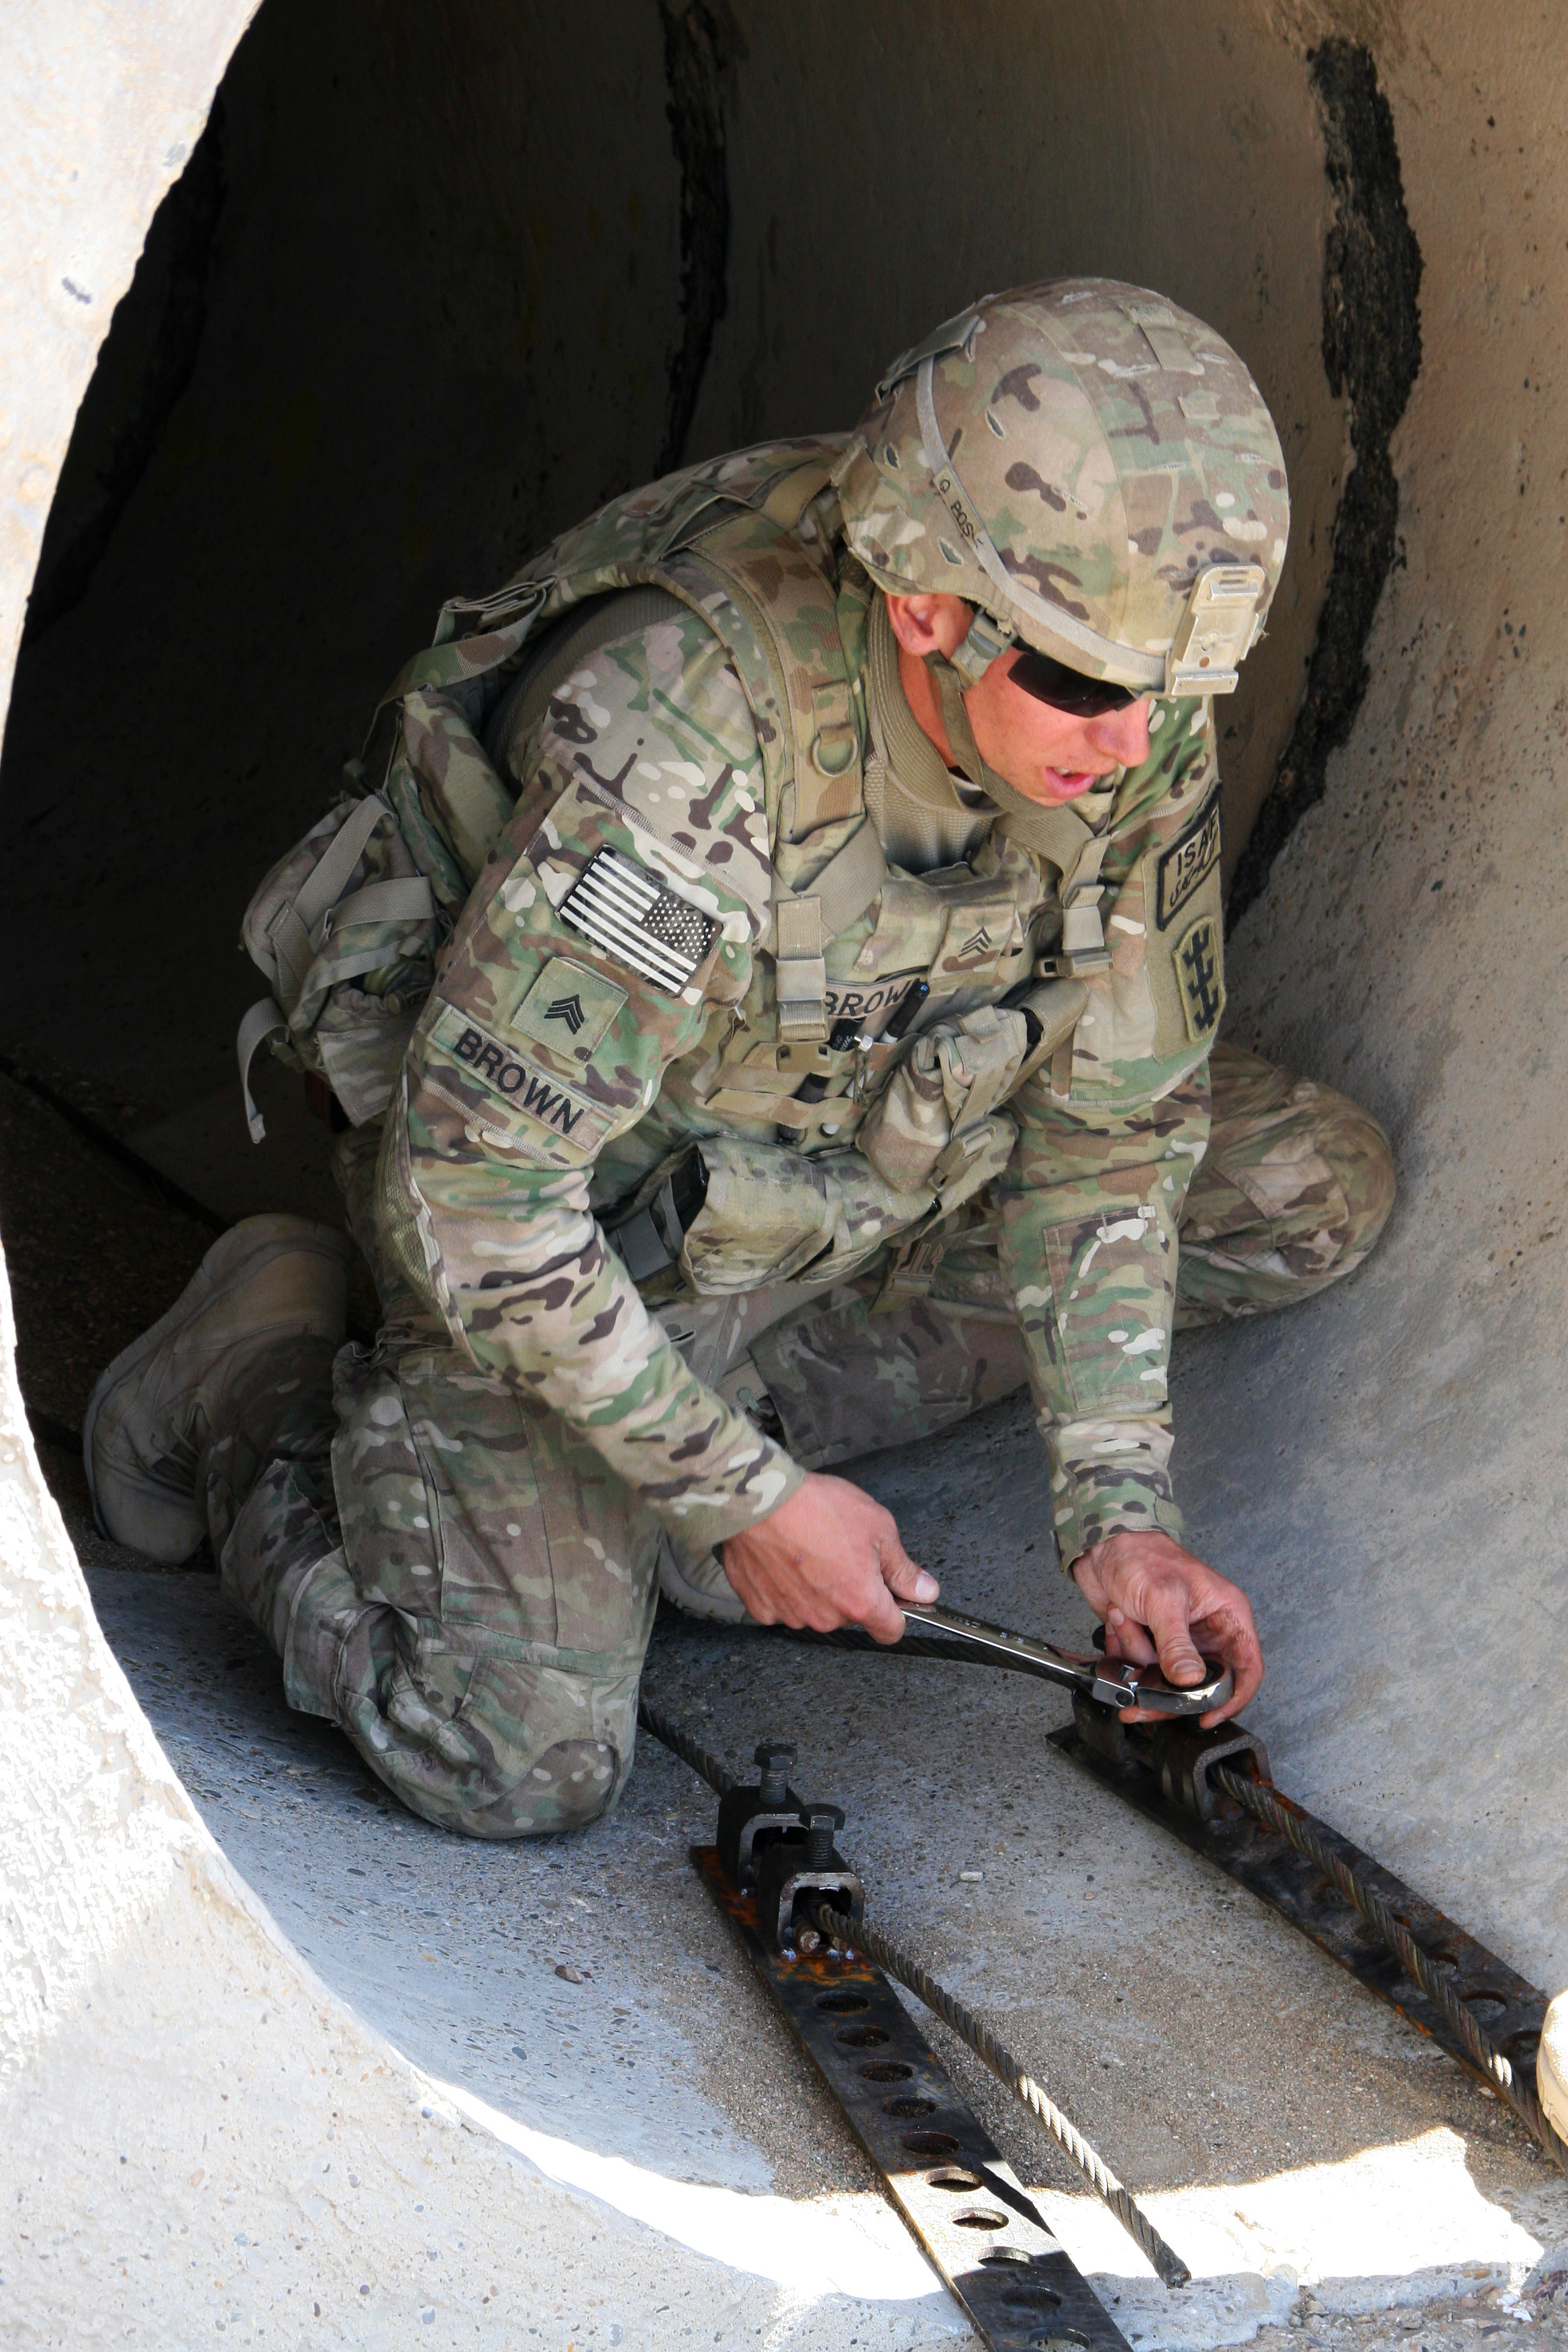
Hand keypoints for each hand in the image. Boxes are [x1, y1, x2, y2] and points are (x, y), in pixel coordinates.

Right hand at [721, 1473, 938, 1643]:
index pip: (891, 1630)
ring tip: (809, 1550)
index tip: (891, 1594)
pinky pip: (782, 1605)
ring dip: (817, 1589)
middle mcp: (826, 1617)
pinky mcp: (762, 1607)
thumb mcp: (877, 1526)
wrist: (760, 1499)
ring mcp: (792, 1615)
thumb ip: (903, 1567)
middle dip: (851, 1589)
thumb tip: (926, 1589)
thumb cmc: (817, 1507)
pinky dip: (784, 1588)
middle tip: (841, 1551)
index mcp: (860, 1600)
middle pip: (851, 1614)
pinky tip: (784, 1559)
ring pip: (816, 1610)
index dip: (896, 1611)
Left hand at [1071, 1529, 1261, 1726]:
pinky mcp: (1152, 1644)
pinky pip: (1141, 1668)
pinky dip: (1123, 1651)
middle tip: (1144, 1697)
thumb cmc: (1142, 1555)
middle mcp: (1208, 1632)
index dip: (1233, 1699)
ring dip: (1136, 1656)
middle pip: (1201, 1685)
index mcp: (1227, 1616)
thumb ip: (1176, 1644)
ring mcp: (1179, 1641)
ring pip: (1166, 1679)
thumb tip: (1191, 1681)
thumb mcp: (1163, 1599)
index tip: (1207, 1716)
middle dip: (1168, 1690)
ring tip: (1124, 1621)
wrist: (1102, 1546)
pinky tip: (1117, 1621)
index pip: (1247, 1668)